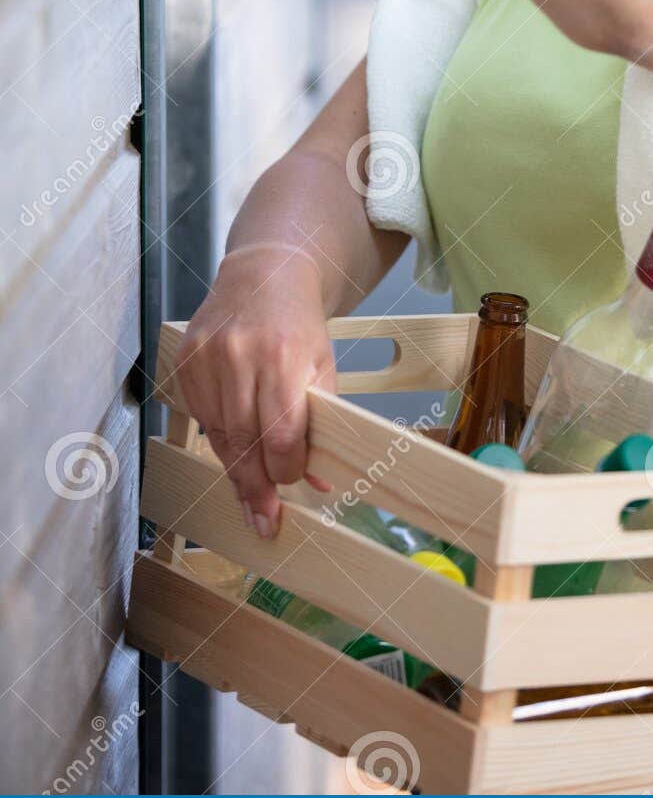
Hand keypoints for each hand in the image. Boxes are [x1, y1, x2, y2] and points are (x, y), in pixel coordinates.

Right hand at [173, 245, 337, 539]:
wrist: (264, 275)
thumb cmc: (299, 326)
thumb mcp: (323, 367)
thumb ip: (321, 422)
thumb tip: (316, 482)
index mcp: (284, 356)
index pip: (281, 432)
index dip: (285, 468)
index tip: (292, 485)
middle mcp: (241, 356)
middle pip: (245, 440)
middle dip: (255, 488)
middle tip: (263, 522)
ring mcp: (208, 356)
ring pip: (219, 433)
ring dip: (235, 470)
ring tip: (249, 499)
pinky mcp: (186, 359)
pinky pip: (201, 415)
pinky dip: (218, 438)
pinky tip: (232, 452)